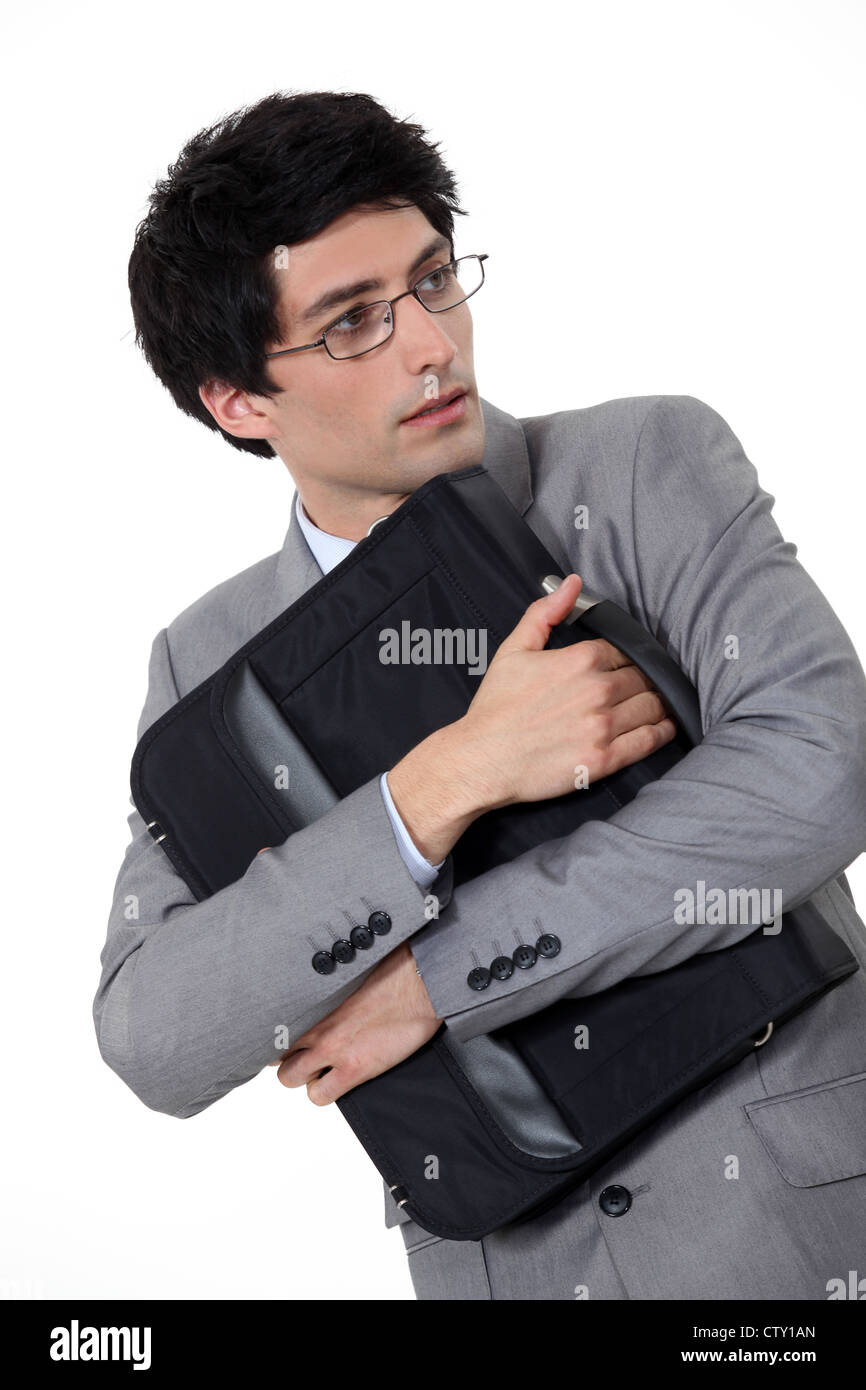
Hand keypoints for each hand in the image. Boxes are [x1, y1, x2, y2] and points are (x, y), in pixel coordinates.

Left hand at [272, 942, 440, 1104]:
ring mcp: (332, 1050)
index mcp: (315, 1001)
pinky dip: (325, 1092)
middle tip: (310, 1058)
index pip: (277, 1026)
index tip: (289, 1040)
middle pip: (277, 1055)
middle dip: (291, 1060)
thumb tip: (326, 985)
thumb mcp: (352, 974)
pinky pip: (320, 1095)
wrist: (420, 984)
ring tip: (326, 1070)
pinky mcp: (353, 1069)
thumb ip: (331, 988)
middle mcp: (317, 1026)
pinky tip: (340, 1081)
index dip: (281, 1038)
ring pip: (290, 1078)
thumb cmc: (395, 971)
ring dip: (305, 1077)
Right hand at [455, 573, 676, 808]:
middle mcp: (598, 690)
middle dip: (645, 681)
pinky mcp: (605, 759)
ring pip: (652, 706)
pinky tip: (664, 728)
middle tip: (642, 688)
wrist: (482, 759)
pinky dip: (662, 732)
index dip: (627, 658)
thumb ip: (545, 613)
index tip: (626, 667)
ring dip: (659, 704)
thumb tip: (572, 583)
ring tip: (657, 706)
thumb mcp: (514, 650)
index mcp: (581, 660)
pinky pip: (649, 740)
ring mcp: (603, 726)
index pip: (625, 651)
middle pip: (644, 678)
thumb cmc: (495, 708)